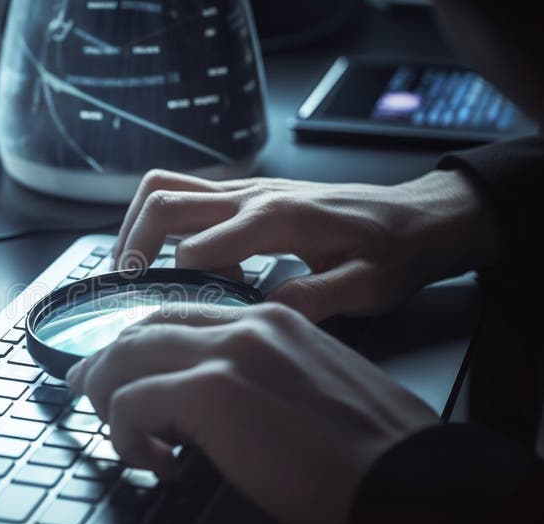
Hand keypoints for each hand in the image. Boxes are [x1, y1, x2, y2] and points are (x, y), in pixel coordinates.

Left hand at [65, 303, 437, 523]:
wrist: (410, 480)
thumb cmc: (370, 451)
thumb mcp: (311, 389)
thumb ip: (257, 377)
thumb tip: (206, 401)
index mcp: (271, 320)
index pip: (180, 314)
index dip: (139, 341)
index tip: (119, 366)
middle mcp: (246, 325)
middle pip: (142, 329)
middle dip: (106, 364)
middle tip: (91, 392)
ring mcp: (228, 354)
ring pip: (125, 359)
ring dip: (109, 400)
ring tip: (122, 436)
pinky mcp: (213, 394)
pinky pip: (131, 403)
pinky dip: (126, 434)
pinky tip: (155, 461)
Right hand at [113, 169, 498, 320]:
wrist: (420, 216)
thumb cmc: (395, 252)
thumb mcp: (365, 287)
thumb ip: (312, 300)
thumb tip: (253, 317)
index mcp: (277, 220)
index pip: (196, 245)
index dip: (171, 282)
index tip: (159, 315)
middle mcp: (253, 196)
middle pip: (164, 200)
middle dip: (131, 243)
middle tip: (123, 287)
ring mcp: (247, 190)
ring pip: (168, 187)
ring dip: (137, 223)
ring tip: (132, 267)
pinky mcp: (248, 193)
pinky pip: (187, 192)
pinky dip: (163, 220)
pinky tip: (173, 257)